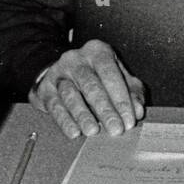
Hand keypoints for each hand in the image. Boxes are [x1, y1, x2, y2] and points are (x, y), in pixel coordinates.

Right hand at [29, 39, 145, 139]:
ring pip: (70, 94)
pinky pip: (54, 105)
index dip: (121, 98)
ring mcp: (58, 73)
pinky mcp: (45, 88)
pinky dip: (64, 120)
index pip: (110, 73)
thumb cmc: (97, 77)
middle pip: (90, 84)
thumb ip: (132, 92)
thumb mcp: (119, 78)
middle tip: (115, 129)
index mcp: (98, 52)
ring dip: (82, 115)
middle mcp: (76, 59)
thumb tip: (138, 110)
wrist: (61, 72)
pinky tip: (74, 132)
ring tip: (93, 131)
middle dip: (104, 109)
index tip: (129, 120)